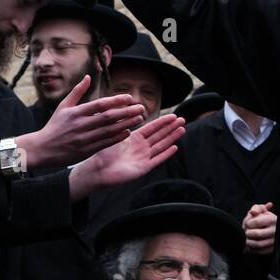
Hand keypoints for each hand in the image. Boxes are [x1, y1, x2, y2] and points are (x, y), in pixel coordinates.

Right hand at [15, 75, 143, 168]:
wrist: (42, 149)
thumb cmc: (54, 126)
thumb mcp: (63, 107)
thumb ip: (77, 92)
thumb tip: (88, 76)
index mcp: (75, 113)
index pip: (99, 104)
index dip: (116, 101)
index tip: (129, 97)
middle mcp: (81, 125)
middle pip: (108, 117)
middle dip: (127, 112)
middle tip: (141, 107)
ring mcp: (84, 139)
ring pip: (110, 130)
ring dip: (126, 124)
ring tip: (139, 118)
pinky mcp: (86, 150)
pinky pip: (106, 143)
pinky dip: (118, 137)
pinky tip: (128, 132)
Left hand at [68, 113, 184, 201]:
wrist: (97, 170)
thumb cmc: (101, 153)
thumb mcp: (112, 134)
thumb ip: (122, 124)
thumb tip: (127, 109)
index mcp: (134, 138)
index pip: (152, 128)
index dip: (163, 122)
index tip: (173, 115)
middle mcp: (140, 147)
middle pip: (159, 135)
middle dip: (171, 127)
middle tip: (182, 119)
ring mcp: (143, 157)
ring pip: (161, 145)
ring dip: (172, 138)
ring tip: (182, 129)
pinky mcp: (143, 168)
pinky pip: (157, 160)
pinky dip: (166, 154)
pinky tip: (175, 147)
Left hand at [242, 201, 276, 255]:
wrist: (277, 229)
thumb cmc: (266, 219)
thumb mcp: (263, 210)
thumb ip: (257, 208)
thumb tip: (252, 212)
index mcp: (273, 220)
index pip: (257, 222)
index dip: (248, 223)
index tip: (247, 224)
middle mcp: (275, 231)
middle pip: (257, 234)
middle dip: (248, 233)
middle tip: (246, 232)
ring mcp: (275, 241)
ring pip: (258, 244)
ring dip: (249, 242)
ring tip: (246, 238)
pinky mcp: (272, 249)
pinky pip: (260, 251)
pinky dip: (252, 249)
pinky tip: (250, 245)